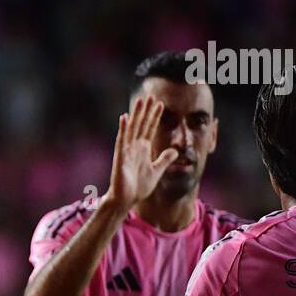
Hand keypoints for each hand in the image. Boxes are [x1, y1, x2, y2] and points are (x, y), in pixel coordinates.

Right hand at [105, 95, 177, 210]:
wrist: (126, 200)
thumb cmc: (138, 187)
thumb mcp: (156, 171)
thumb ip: (164, 160)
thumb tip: (174, 150)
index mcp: (143, 149)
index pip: (150, 128)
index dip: (154, 116)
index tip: (160, 104)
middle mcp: (134, 147)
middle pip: (142, 124)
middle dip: (146, 110)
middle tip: (150, 95)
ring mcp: (127, 150)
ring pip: (133, 128)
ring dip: (137, 114)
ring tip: (141, 100)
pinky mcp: (120, 156)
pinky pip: (122, 140)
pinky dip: (123, 128)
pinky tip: (125, 117)